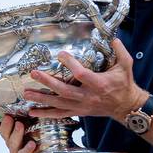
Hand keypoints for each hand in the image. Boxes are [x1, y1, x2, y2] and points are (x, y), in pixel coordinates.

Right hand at [0, 112, 39, 152]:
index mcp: (8, 133)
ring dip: (16, 133)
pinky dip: (27, 149)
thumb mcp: (28, 124)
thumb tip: (16, 101)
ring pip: (13, 142)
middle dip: (6, 125)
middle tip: (9, 117)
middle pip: (3, 133)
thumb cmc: (33, 137)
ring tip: (20, 125)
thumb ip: (22, 116)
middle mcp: (9, 140)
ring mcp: (15, 150)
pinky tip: (32, 143)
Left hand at [22, 37, 146, 119]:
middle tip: (34, 74)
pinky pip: (59, 114)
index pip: (81, 74)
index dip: (70, 64)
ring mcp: (81, 106)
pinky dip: (45, 114)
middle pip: (64, 90)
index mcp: (98, 84)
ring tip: (26, 93)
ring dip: (41, 98)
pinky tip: (32, 111)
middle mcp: (88, 96)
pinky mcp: (78, 112)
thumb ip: (120, 51)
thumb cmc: (124, 84)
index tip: (60, 54)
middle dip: (47, 82)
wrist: (125, 106)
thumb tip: (113, 38)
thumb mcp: (126, 66)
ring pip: (58, 104)